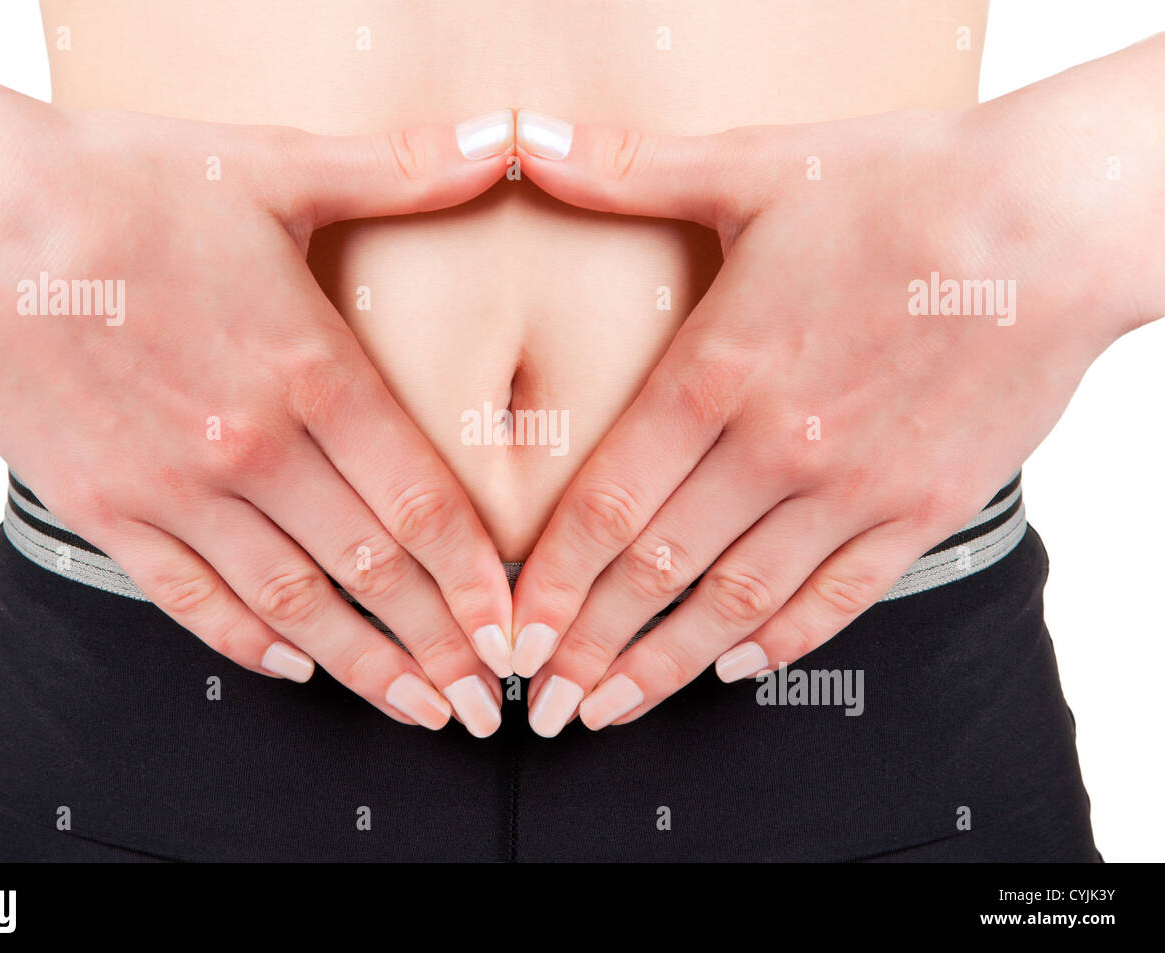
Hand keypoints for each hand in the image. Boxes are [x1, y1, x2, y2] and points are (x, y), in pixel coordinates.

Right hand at [0, 36, 519, 734]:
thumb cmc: (121, 187)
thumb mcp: (270, 166)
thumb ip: (394, 170)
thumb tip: (491, 143)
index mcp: (307, 370)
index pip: (419, 504)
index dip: (475, 579)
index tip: (508, 629)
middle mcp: (251, 447)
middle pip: (370, 571)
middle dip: (437, 643)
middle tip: (479, 698)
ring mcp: (176, 489)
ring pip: (290, 603)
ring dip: (360, 663)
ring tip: (412, 704)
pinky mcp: (108, 510)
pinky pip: (191, 598)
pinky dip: (247, 639)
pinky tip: (291, 666)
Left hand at [509, 59, 1163, 736]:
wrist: (1057, 221)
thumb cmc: (908, 187)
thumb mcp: (759, 167)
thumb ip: (633, 171)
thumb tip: (533, 142)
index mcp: (721, 371)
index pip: (609, 504)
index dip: (554, 582)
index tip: (515, 634)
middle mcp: (777, 446)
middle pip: (659, 570)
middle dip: (590, 644)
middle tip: (543, 701)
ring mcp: (853, 489)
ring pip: (738, 603)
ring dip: (668, 665)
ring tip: (613, 708)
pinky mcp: (922, 510)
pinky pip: (839, 597)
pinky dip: (783, 640)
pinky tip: (738, 668)